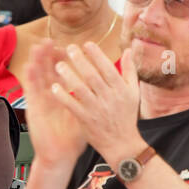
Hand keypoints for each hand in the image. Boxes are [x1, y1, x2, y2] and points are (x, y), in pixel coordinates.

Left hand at [44, 43, 144, 168]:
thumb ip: (130, 70)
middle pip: (92, 76)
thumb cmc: (126, 115)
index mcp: (121, 89)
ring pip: (80, 89)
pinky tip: (54, 87)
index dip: (97, 55)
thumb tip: (128, 50)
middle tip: (69, 48)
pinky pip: (72, 105)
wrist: (122, 143)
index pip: (108, 68)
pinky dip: (63, 96)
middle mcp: (109, 98)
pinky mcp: (86, 120)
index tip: (86, 44)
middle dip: (80, 60)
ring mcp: (97, 109)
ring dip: (69, 76)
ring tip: (58, 65)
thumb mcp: (133, 92)